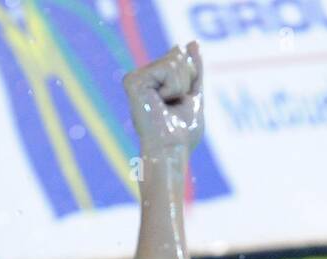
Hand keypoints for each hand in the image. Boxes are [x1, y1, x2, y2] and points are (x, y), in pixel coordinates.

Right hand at [123, 41, 203, 156]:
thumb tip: (192, 42)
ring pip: (174, 61)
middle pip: (178, 57)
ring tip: (167, 106)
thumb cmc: (182, 133)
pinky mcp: (133, 81)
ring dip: (180, 88)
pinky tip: (160, 104)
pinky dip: (173, 89)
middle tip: (174, 106)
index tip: (180, 101)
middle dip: (186, 83)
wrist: (171, 149)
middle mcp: (142, 78)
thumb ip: (194, 69)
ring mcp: (136, 78)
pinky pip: (167, 69)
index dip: (190, 78)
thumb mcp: (193, 96)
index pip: (180, 60)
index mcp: (155, 82)